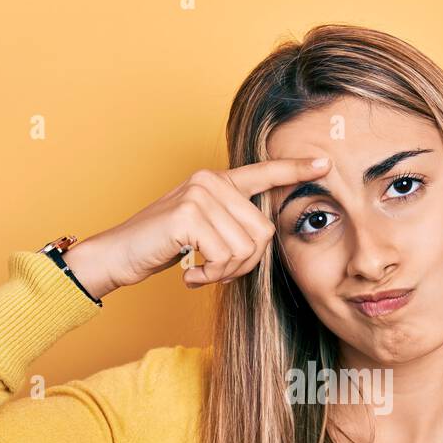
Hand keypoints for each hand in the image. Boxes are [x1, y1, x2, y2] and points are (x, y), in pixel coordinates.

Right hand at [62, 156, 330, 297]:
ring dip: (224, 273)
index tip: (325, 166)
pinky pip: (225, 257)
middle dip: (244, 265)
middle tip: (214, 271)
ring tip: (199, 271)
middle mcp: (210, 181)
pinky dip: (210, 276)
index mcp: (217, 181)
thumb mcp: (203, 231)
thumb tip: (265, 237)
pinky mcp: (188, 215)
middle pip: (262, 233)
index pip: (262, 173)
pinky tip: (189, 274)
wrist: (117, 255)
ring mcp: (198, 195)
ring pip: (246, 250)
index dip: (294, 170)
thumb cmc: (162, 247)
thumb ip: (231, 224)